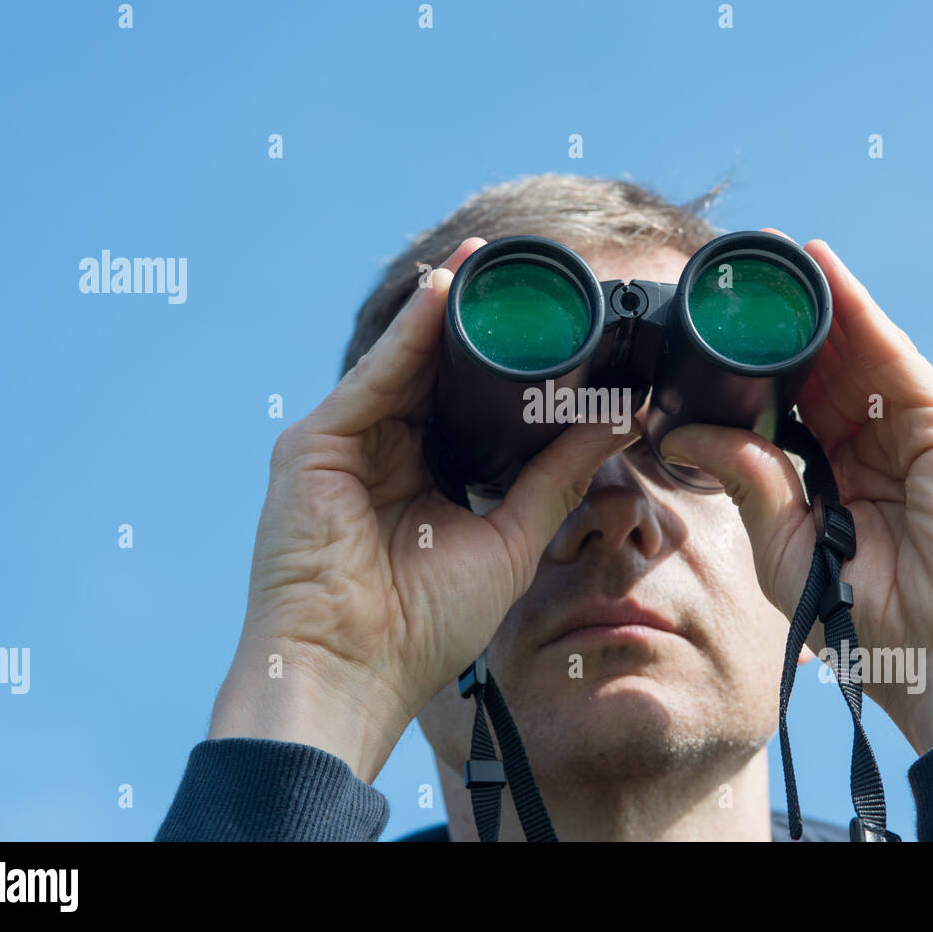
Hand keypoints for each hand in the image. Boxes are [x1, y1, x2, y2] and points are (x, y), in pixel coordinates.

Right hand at [209, 238, 637, 779]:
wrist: (358, 670)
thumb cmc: (425, 625)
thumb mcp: (511, 538)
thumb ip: (558, 475)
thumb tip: (618, 421)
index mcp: (425, 478)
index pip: (466, 403)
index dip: (502, 363)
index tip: (549, 323)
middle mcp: (382, 454)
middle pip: (432, 372)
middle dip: (471, 322)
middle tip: (517, 275)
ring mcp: (345, 446)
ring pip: (402, 363)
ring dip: (441, 309)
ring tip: (483, 262)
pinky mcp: (315, 445)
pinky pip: (372, 377)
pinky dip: (407, 335)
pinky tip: (441, 295)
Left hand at [659, 232, 932, 754]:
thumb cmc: (865, 614)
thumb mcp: (785, 541)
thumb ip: (746, 478)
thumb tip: (682, 433)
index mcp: (834, 476)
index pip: (792, 404)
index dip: (759, 366)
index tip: (713, 330)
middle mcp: (875, 445)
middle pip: (825, 368)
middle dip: (787, 323)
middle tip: (742, 276)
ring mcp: (914, 429)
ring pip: (857, 351)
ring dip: (818, 301)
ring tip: (773, 257)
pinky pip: (893, 354)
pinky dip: (859, 310)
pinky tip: (825, 272)